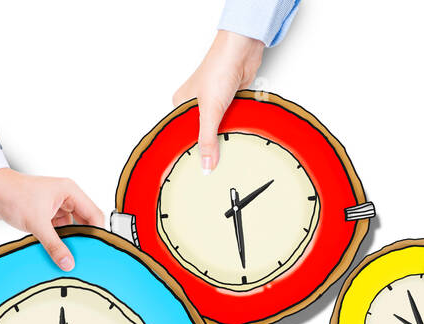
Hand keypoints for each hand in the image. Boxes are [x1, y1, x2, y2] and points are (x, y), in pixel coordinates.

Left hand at [0, 168, 103, 270]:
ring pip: (72, 228)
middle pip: (85, 223)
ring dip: (69, 241)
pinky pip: (59, 231)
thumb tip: (68, 262)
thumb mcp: (36, 223)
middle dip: (83, 239)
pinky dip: (58, 241)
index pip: (94, 214)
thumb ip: (54, 245)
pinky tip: (57, 252)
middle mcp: (66, 198)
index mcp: (70, 192)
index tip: (96, 250)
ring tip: (69, 256)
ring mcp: (56, 206)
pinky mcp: (47, 215)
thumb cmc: (11, 193)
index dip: (97, 233)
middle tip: (84, 257)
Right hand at [172, 30, 265, 170]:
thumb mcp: (210, 110)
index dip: (189, 152)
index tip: (195, 172)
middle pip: (201, 134)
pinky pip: (232, 123)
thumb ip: (207, 139)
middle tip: (213, 170)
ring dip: (224, 139)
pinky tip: (239, 140)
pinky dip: (236, 130)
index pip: (182, 135)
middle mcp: (195, 105)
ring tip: (227, 160)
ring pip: (218, 130)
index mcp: (181, 105)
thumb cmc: (219, 68)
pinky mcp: (230, 103)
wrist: (242, 51)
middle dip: (208, 149)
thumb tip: (206, 165)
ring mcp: (214, 104)